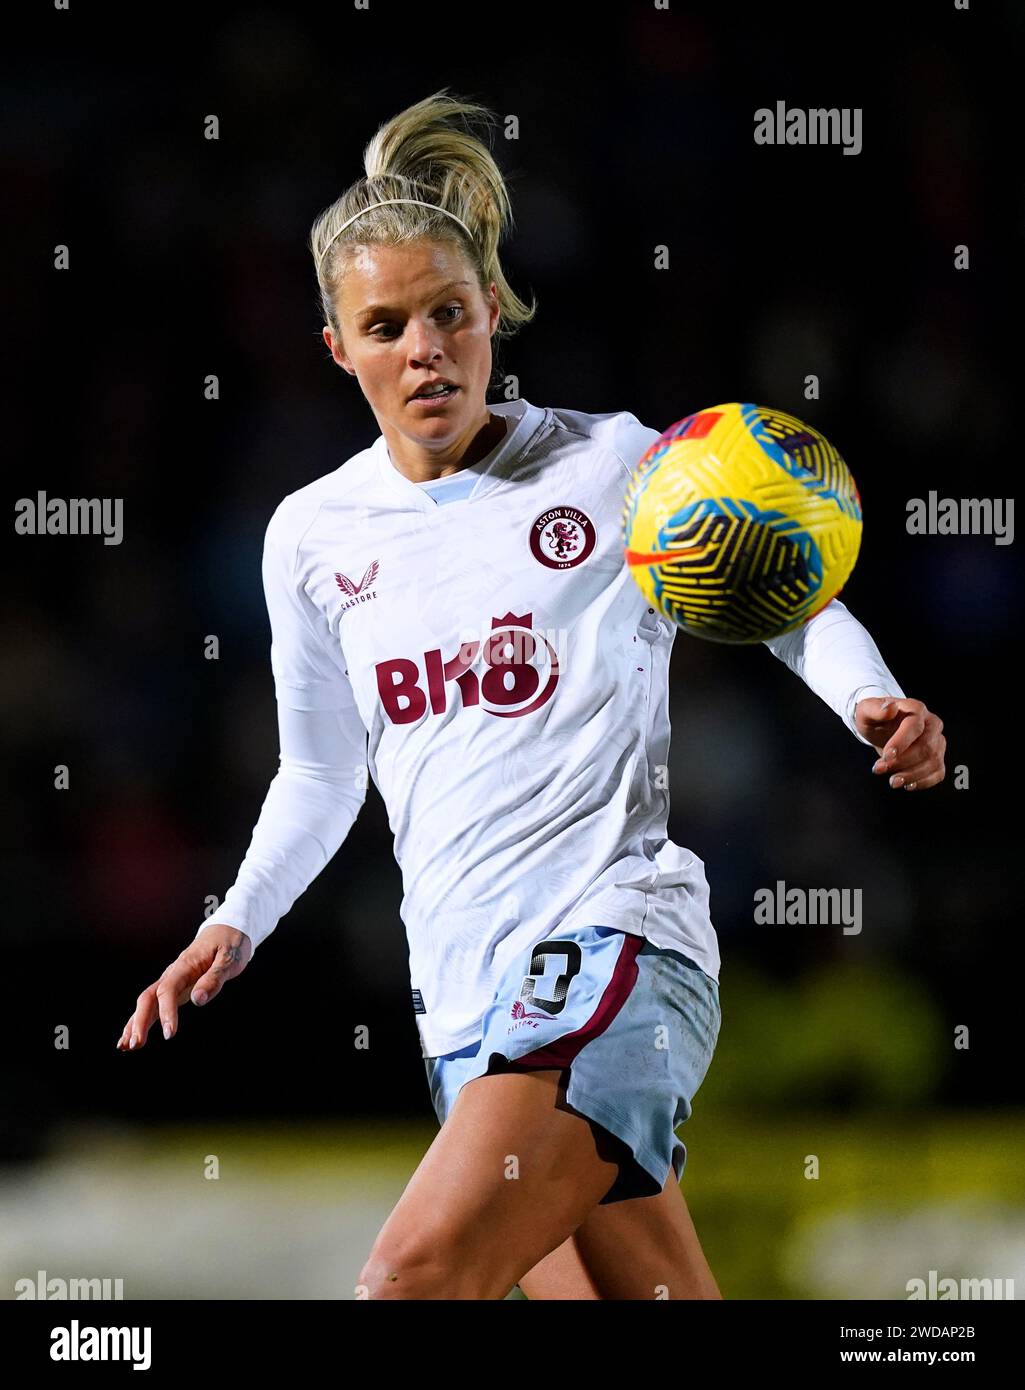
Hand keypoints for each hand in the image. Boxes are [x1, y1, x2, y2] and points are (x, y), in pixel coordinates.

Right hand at [116, 924, 252, 1050]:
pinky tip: (131, 1036)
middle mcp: (173, 973)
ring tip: (126, 1046)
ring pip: (147, 1002)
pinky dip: (141, 1019)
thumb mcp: (229, 960)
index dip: (166, 1012)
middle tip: (137, 1044)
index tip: (169, 1033)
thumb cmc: (230, 944)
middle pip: (149, 997)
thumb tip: (198, 999)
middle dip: (140, 1021)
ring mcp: (171, 980)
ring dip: (135, 1023)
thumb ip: (214, 979)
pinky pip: (154, 1003)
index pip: (168, 990)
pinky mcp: (174, 987)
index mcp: (186, 965)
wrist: (226, 929)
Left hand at [856, 696, 945, 790]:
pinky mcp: (938, 757)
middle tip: (880, 769)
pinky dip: (924, 782)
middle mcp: (932, 724)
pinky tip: (908, 785)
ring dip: (912, 775)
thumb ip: (874, 709)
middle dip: (902, 762)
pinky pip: (937, 772)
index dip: (901, 742)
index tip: (886, 756)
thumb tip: (889, 708)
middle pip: (926, 747)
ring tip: (892, 781)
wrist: (883, 729)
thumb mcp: (866, 711)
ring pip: (933, 761)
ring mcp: (938, 741)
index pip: (914, 726)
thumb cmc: (875, 719)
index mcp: (916, 709)